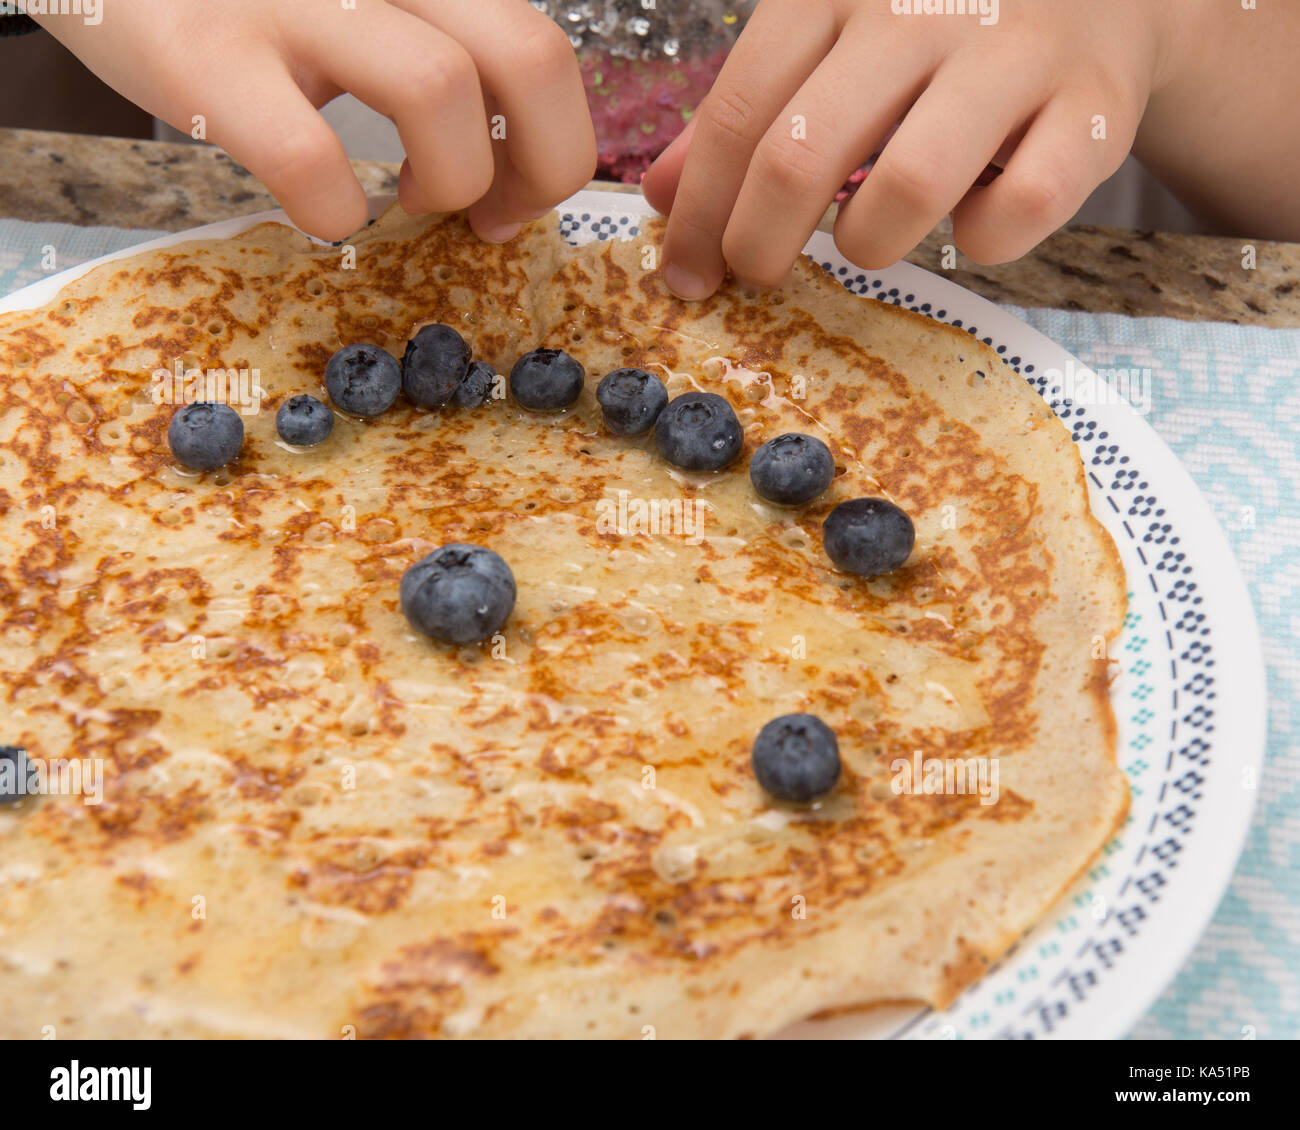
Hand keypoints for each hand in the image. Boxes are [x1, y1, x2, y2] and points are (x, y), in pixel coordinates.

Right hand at [35, 0, 595, 241]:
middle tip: (489, 213)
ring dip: (447, 182)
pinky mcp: (207, 53)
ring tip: (402, 199)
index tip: (518, 193)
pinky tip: (321, 212)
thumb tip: (515, 165)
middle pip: (530, 58)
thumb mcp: (366, 7)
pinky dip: (334, 211)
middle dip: (536, 169)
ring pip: (439, 91)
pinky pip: (308, 156)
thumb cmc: (252, 2)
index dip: (559, 144)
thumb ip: (442, 50)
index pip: (545, 48)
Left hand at [642, 0, 1182, 298]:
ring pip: (908, 185)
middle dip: (757, 243)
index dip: (698, 211)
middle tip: (756, 278)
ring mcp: (1015, 51)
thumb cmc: (939, 30)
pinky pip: (1021, 207)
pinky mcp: (1095, 105)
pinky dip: (983, 240)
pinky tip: (971, 227)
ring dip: (867, 244)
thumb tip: (661, 194)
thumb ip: (749, 113)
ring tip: (865, 244)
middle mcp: (922, 5)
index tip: (684, 276)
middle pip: (801, 153)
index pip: (740, 110)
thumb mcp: (833, 43)